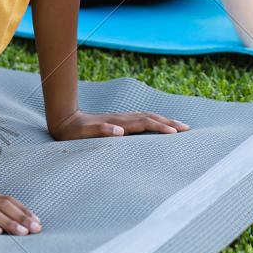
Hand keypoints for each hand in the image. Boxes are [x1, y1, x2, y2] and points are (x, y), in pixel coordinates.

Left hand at [49, 109, 189, 139]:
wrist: (64, 120)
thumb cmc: (74, 133)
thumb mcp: (84, 135)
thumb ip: (101, 131)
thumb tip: (119, 131)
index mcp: (118, 123)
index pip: (144, 124)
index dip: (160, 127)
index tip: (175, 133)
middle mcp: (122, 119)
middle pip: (151, 118)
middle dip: (170, 123)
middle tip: (187, 128)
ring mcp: (121, 119)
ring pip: (148, 118)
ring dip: (165, 121)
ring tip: (179, 127)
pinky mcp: (119, 122)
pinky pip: (143, 120)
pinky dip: (155, 122)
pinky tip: (158, 126)